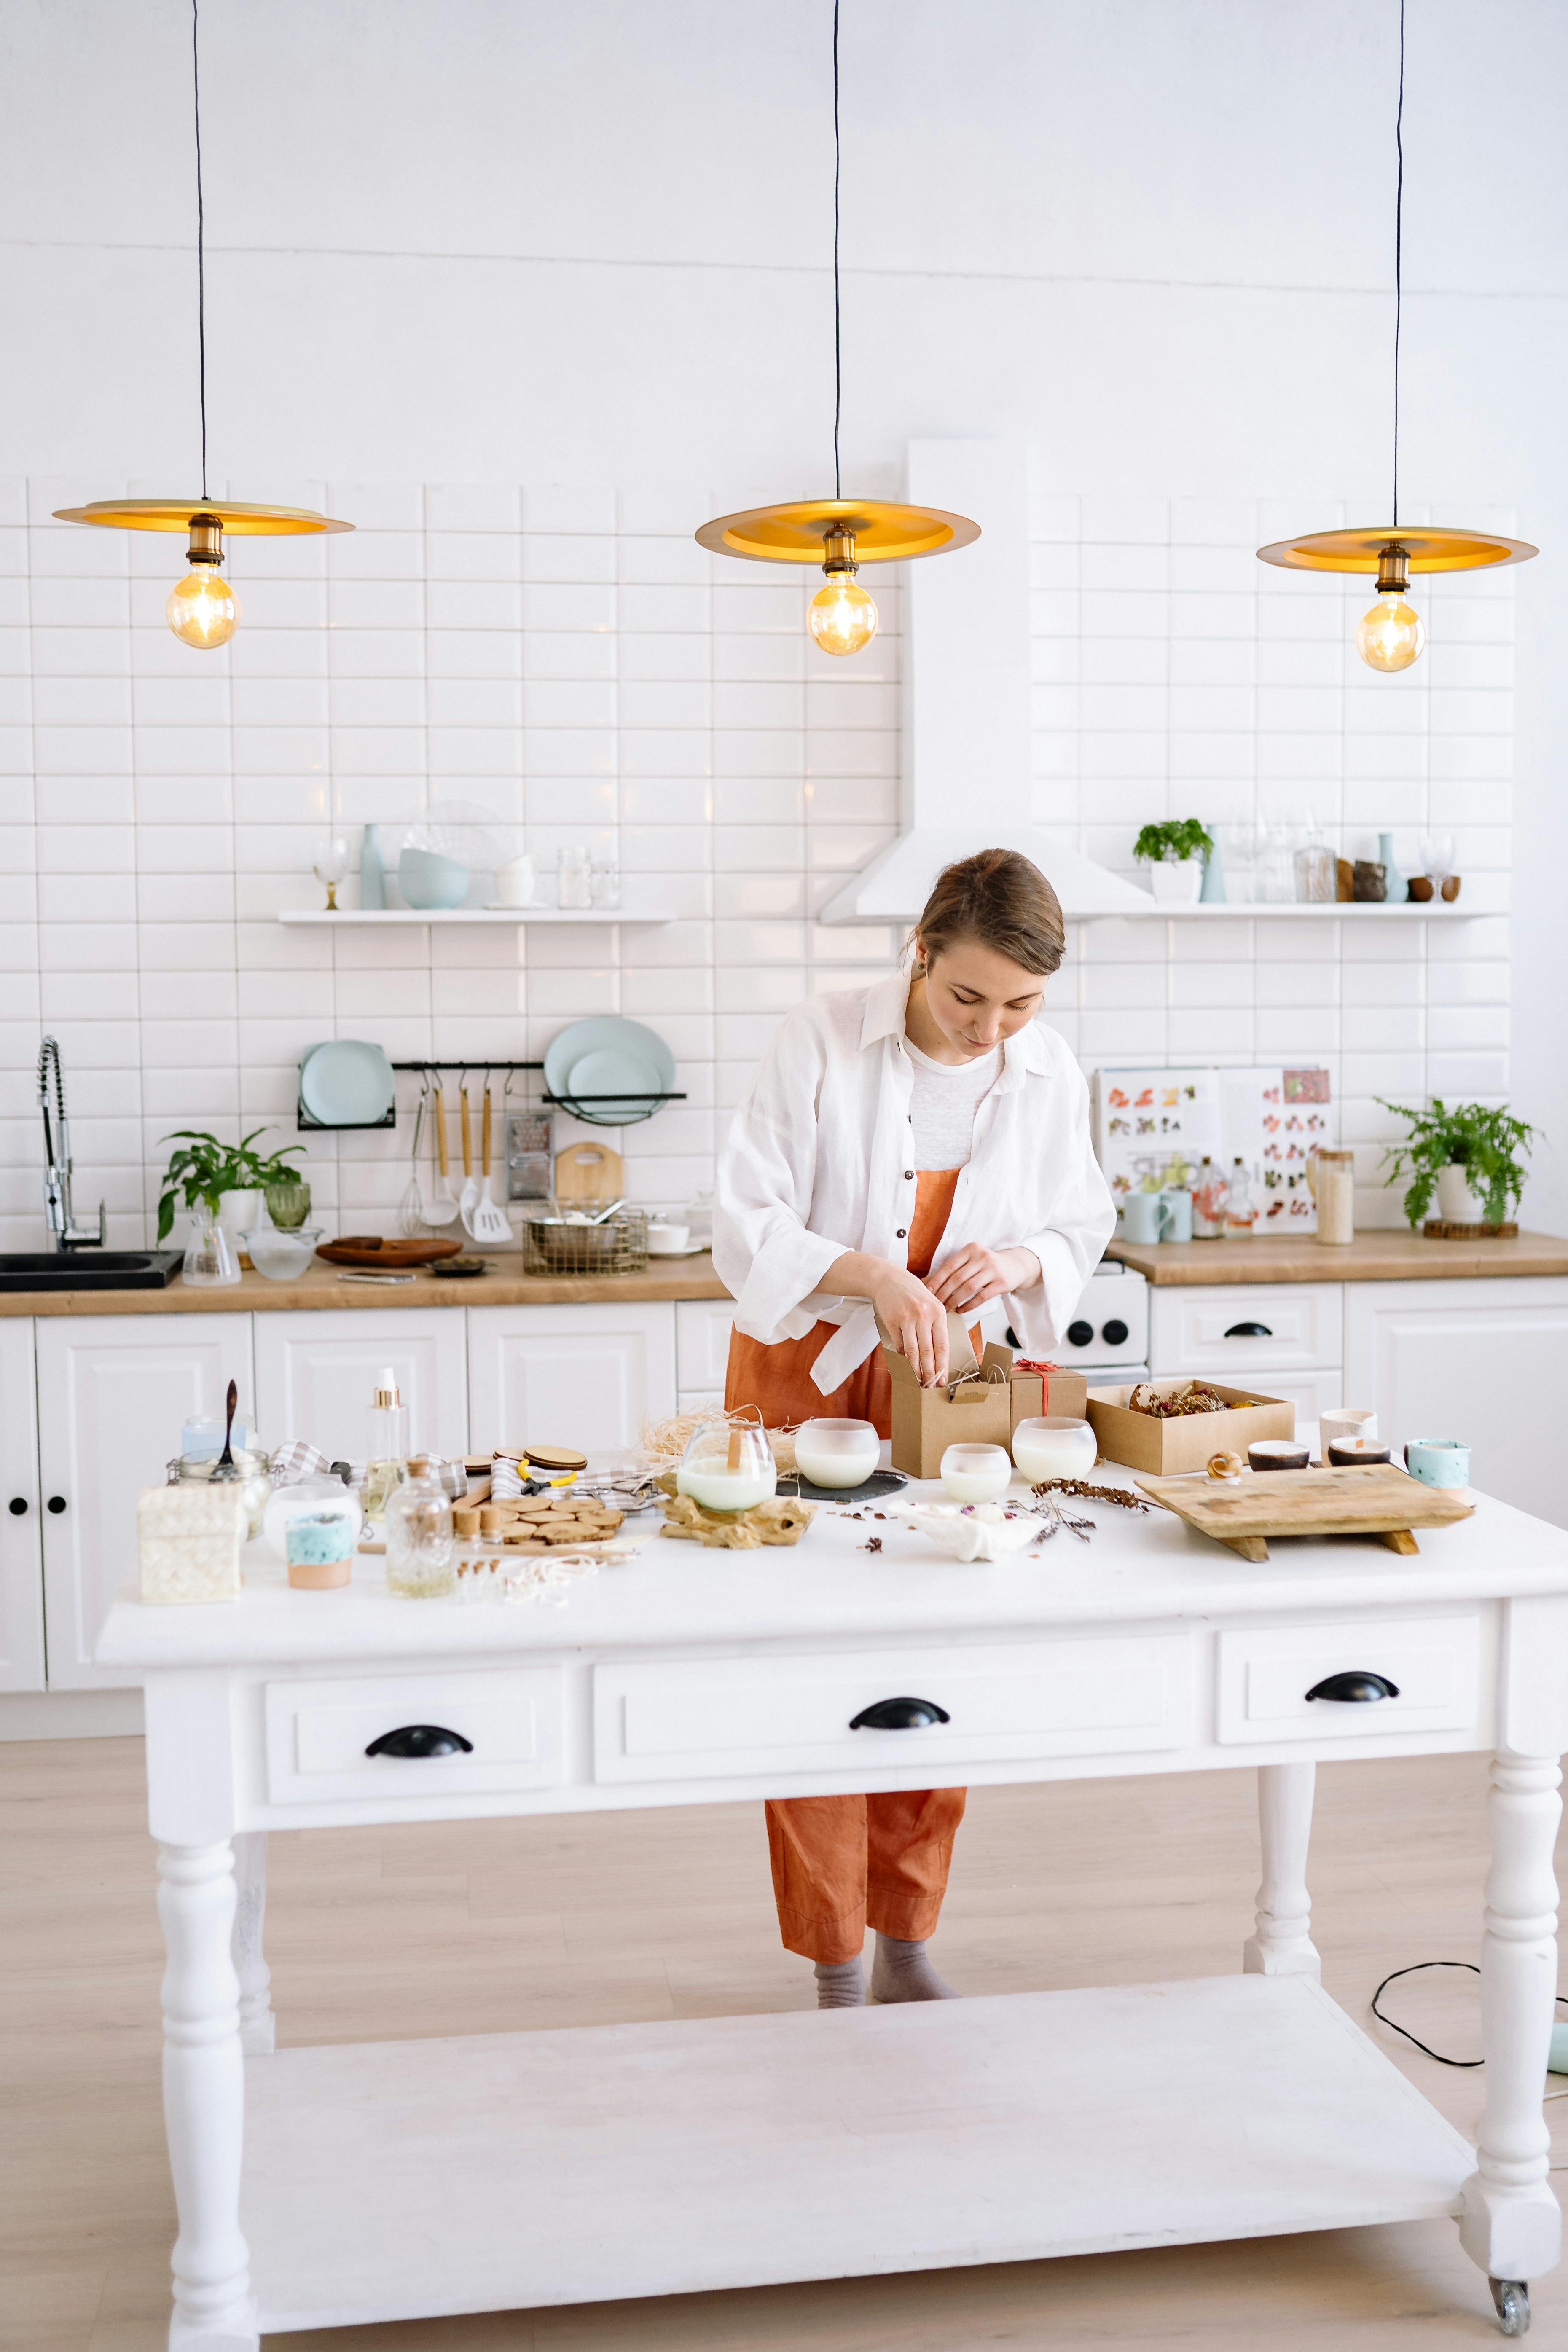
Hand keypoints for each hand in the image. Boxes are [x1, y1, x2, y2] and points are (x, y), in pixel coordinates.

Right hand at [868, 1264, 950, 1386]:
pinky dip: (902, 1358)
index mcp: (938, 1312)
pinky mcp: (892, 1322)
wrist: (888, 1279)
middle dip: (929, 1372)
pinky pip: (899, 1345)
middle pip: (927, 1352)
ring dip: (915, 1370)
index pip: (942, 1345)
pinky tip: (905, 1366)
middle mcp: (923, 1315)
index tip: (943, 1379)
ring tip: (918, 1381)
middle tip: (931, 1386)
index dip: (942, 1365)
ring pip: (912, 1352)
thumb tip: (938, 1357)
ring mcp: (906, 1318)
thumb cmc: (913, 1293)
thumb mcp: (931, 1303)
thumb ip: (936, 1327)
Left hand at [925, 1243, 1038, 1315]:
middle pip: (957, 1277)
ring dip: (955, 1300)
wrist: (1015, 1265)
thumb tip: (931, 1283)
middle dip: (944, 1292)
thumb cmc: (987, 1265)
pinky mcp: (1001, 1282)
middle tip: (936, 1303)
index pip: (950, 1265)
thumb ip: (957, 1268)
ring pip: (968, 1287)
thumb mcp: (973, 1259)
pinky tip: (961, 1310)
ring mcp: (993, 1269)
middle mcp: (982, 1256)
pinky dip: (969, 1305)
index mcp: (971, 1249)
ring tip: (947, 1308)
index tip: (928, 1292)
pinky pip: (981, 1296)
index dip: (937, 1279)